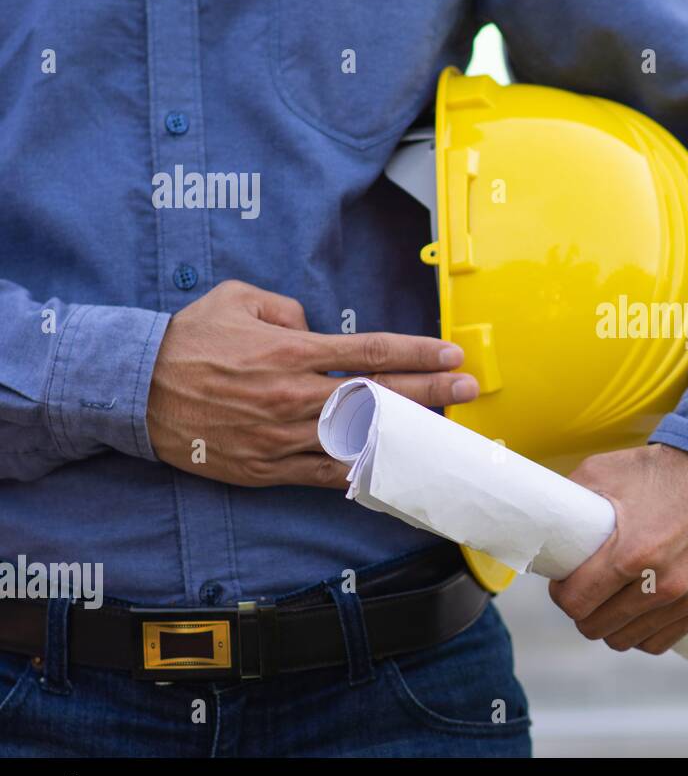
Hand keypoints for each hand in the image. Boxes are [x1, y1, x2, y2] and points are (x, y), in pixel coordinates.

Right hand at [146, 279, 476, 488]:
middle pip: (380, 396)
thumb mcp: (236, 300)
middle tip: (468, 389)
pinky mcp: (268, 469)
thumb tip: (316, 325)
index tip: (452, 354)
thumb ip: (286, 308)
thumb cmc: (187, 340)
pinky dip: (364, 474)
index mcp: (291, 351)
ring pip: (360, 439)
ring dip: (407, 435)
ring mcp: (283, 437)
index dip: (419, 353)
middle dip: (431, 392)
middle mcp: (294, 396)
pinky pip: (326, 475)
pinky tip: (396, 471)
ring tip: (444, 432)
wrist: (132, 390)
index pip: (373, 351)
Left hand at [549, 444, 687, 654]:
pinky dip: (640, 632)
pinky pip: (658, 642)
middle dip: (582, 609)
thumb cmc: (661, 470)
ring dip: (610, 623)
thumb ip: (567, 502)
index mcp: (633, 553)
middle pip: (595, 627)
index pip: (574, 603)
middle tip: (585, 586)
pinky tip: (635, 610)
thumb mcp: (603, 471)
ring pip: (625, 640)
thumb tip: (540, 527)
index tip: (564, 579)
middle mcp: (662, 584)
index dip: (560, 592)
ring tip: (609, 598)